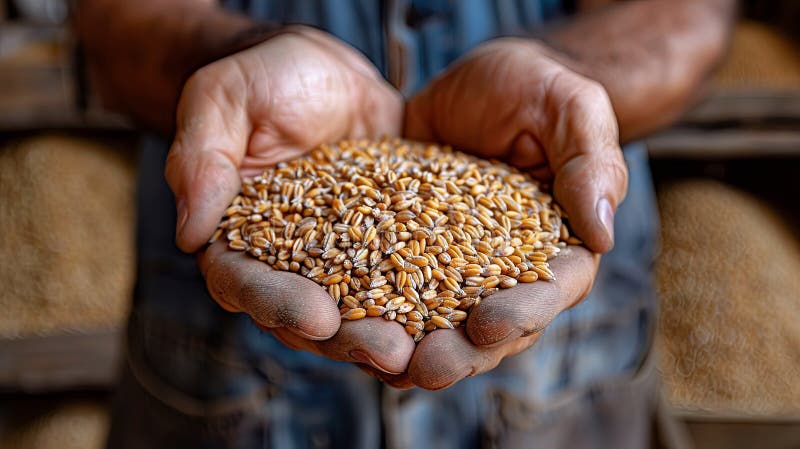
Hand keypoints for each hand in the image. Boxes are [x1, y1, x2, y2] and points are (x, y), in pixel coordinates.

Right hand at [167, 27, 412, 373]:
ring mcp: (342, 258)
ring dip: (395, 333)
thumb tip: (192, 231)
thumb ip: (202, 160)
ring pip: (363, 310)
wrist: (319, 71)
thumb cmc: (259, 80)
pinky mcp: (388, 242)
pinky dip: (432, 298)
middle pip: (311, 316)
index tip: (317, 318)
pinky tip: (463, 314)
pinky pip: (410, 276)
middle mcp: (289, 262)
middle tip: (391, 352)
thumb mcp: (220, 102)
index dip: (280, 305)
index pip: (248, 284)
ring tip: (432, 351)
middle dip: (349, 338)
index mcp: (238, 239)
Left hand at [395, 38, 623, 388]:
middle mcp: (506, 268)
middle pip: (492, 327)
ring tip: (380, 359)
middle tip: (425, 367)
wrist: (478, 81)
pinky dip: (373, 309)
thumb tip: (601, 232)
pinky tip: (345, 323)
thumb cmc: (536, 88)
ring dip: (413, 348)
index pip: (548, 292)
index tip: (487, 325)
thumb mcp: (571, 107)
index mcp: (557, 244)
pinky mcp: (409, 249)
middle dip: (461, 353)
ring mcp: (455, 264)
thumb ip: (590, 162)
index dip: (521, 314)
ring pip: (440, 321)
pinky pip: (391, 286)